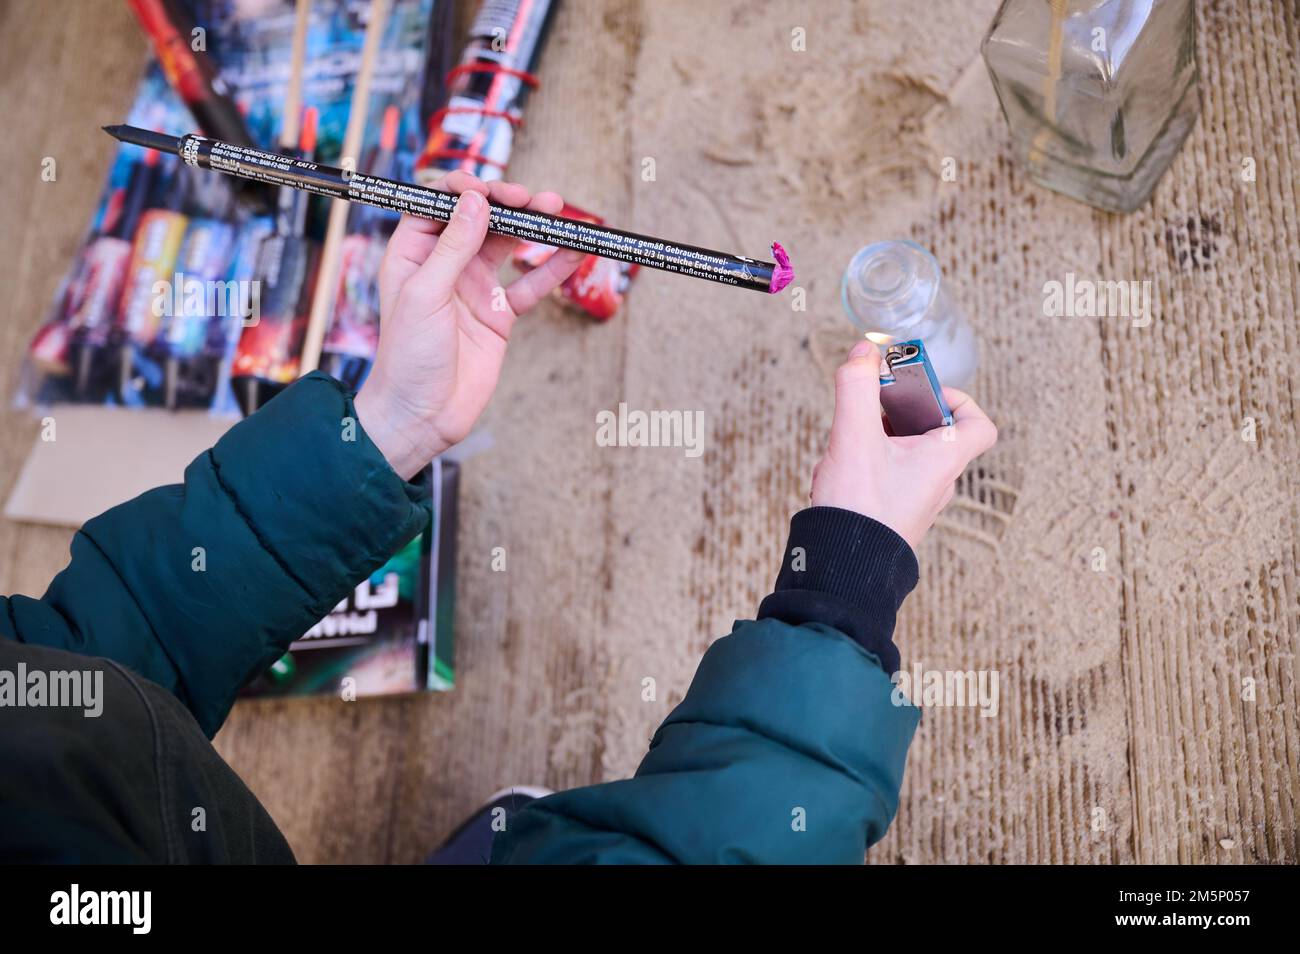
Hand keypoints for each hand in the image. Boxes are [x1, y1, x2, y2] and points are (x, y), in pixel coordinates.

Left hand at [355, 171, 584, 478]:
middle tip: (533, 199)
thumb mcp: (425, 294)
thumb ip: (453, 246)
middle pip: (480, 220)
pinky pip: (529, 284)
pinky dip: (552, 268)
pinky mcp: (498, 314)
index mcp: (414, 254)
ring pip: (508, 246)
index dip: (465, 191)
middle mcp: (444, 265)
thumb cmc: (407, 357)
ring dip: (533, 228)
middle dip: (508, 204)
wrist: (422, 415)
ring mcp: (474, 288)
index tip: (489, 190)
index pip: (440, 206)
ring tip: (557, 210)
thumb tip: (475, 200)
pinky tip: (574, 251)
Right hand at [810, 340, 997, 550]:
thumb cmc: (859, 510)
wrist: (842, 571)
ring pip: (905, 455)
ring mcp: (916, 501)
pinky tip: (838, 473)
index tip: (920, 392)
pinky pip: (887, 478)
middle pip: (933, 433)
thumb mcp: (853, 438)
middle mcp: (938, 482)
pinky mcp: (894, 515)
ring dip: (876, 441)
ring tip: (849, 446)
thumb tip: (864, 351)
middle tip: (872, 411)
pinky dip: (865, 466)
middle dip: (897, 415)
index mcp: (945, 460)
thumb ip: (856, 388)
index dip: (957, 399)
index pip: (980, 424)